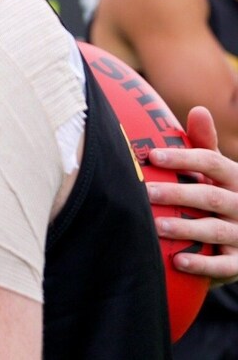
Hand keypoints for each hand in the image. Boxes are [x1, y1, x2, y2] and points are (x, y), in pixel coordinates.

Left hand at [147, 106, 237, 285]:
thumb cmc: (221, 193)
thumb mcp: (218, 169)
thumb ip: (205, 143)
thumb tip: (198, 109)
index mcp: (235, 177)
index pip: (213, 162)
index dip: (184, 158)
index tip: (153, 156)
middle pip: (210, 196)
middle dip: (177, 194)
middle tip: (145, 193)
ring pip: (216, 229)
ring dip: (187, 228)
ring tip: (157, 226)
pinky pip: (225, 265)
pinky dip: (203, 264)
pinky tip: (179, 261)